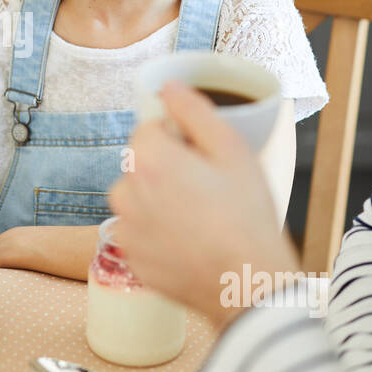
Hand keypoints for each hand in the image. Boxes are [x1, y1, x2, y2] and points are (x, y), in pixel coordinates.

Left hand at [109, 82, 298, 330]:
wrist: (247, 284)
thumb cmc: (246, 217)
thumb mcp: (233, 150)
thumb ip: (194, 111)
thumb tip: (168, 87)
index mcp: (148, 159)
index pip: (148, 129)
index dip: (178, 139)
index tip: (202, 158)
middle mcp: (125, 192)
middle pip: (140, 163)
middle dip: (166, 169)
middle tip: (206, 190)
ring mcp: (125, 229)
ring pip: (136, 198)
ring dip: (157, 200)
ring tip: (198, 218)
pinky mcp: (130, 259)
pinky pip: (138, 232)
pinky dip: (156, 232)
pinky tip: (188, 241)